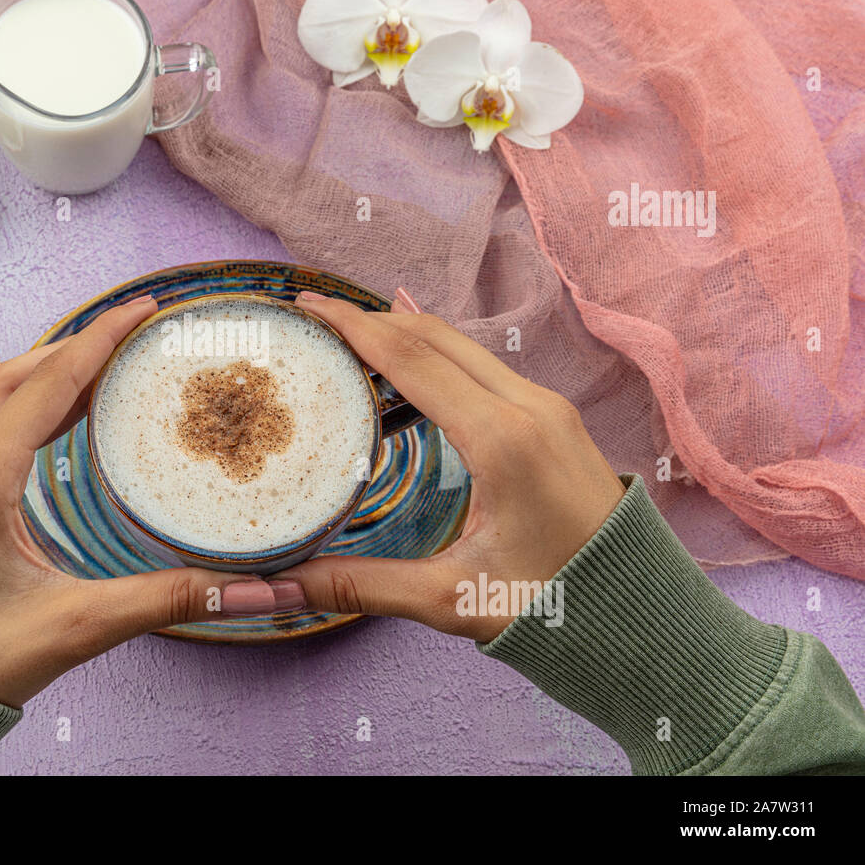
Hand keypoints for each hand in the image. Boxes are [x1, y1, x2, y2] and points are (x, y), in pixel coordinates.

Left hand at [0, 297, 304, 706]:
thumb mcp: (79, 624)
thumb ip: (169, 599)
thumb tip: (255, 590)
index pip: (54, 380)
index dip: (103, 339)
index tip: (143, 309)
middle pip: (20, 373)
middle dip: (77, 346)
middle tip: (130, 330)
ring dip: (37, 364)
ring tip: (84, 350)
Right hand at [272, 289, 627, 642]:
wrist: (640, 618)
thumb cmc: (553, 608)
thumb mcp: (449, 600)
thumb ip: (360, 586)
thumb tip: (282, 585)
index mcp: (502, 440)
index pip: (411, 359)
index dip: (353, 327)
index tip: (308, 305)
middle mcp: (529, 408)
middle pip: (434, 337)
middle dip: (371, 318)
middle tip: (316, 312)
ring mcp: (548, 408)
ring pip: (463, 346)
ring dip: (405, 333)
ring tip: (351, 335)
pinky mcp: (556, 419)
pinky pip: (486, 366)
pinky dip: (437, 355)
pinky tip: (410, 365)